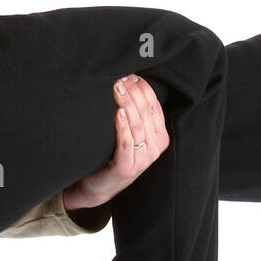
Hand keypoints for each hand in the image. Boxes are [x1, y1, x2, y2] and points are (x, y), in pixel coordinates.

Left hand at [63, 74, 169, 209]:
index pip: (155, 108)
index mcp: (160, 138)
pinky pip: (126, 142)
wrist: (100, 185)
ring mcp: (142, 159)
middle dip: (134, 93)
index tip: (132, 75)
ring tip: (117, 89)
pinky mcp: (127, 167)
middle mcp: (155, 148)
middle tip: (121, 78)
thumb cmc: (114, 154)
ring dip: (127, 104)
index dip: (144, 90)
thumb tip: (129, 82)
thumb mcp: (131, 135)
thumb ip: (136, 115)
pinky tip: (118, 112)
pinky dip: (123, 126)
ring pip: (137, 125)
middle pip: (146, 114)